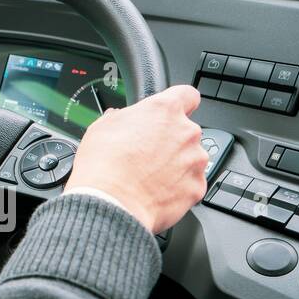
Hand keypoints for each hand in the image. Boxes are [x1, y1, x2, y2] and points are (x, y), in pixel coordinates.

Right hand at [64, 84, 206, 233]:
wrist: (110, 204)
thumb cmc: (104, 166)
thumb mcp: (102, 127)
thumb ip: (120, 117)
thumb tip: (119, 119)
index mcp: (164, 110)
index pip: (187, 95)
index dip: (180, 104)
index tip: (173, 113)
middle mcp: (186, 132)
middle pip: (186, 131)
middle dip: (171, 141)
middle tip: (148, 155)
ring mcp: (195, 161)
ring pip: (191, 159)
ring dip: (177, 165)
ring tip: (151, 178)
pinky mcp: (196, 187)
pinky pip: (191, 184)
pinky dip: (179, 189)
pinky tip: (157, 193)